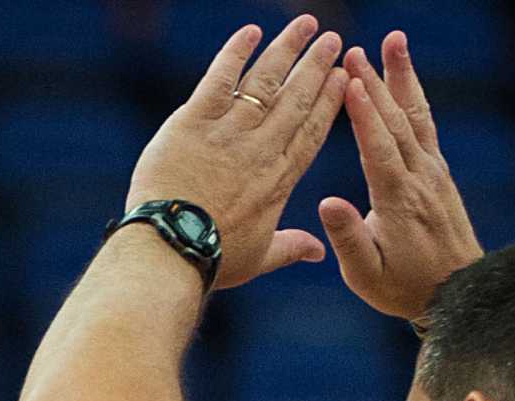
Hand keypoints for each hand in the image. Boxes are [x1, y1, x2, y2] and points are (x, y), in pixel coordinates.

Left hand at [124, 16, 348, 289]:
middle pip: (296, 98)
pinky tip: (251, 31)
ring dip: (287, 49)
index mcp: (279, 179)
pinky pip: (219, 79)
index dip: (330, 101)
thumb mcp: (259, 258)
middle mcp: (260, 149)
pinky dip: (235, 52)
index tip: (345, 78)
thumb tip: (318, 252)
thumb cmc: (212, 260)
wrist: (169, 250)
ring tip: (306, 25)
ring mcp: (228, 133)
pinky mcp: (193, 123)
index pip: (311, 130)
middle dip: (317, 65)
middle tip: (333, 40)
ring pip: (265, 81)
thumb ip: (290, 247)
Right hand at [317, 32, 483, 318]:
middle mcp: (420, 178)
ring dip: (403, 77)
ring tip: (393, 41)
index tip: (350, 82)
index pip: (379, 148)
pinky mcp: (438, 172)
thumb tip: (328, 202)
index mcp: (398, 200)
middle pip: (397, 121)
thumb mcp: (365, 274)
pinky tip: (404, 80)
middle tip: (355, 51)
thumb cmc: (402, 287)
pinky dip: (413, 97)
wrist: (458, 293)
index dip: (364, 114)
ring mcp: (433, 172)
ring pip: (417, 115)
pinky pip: (425, 126)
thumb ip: (347, 237)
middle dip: (376, 83)